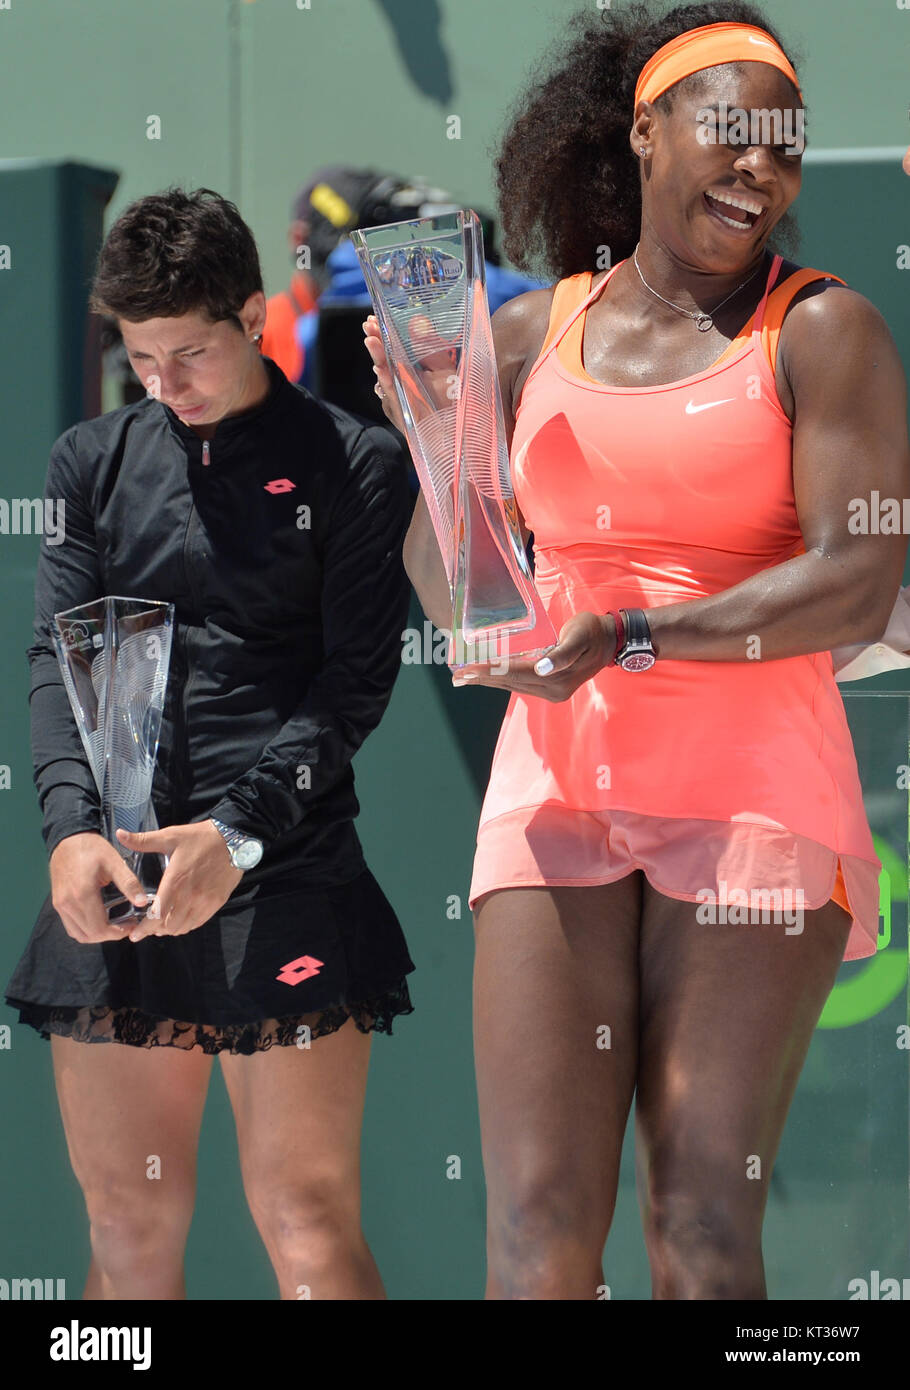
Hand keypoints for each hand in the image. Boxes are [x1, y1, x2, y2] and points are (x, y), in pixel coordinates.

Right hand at [49, 832, 150, 943]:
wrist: (68, 839)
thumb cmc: (92, 848)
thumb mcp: (114, 862)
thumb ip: (129, 883)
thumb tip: (143, 902)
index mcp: (83, 894)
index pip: (100, 929)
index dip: (118, 933)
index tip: (132, 925)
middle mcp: (68, 904)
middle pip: (90, 935)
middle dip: (111, 935)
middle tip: (127, 925)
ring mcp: (60, 905)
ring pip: (79, 934)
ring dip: (98, 935)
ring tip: (115, 925)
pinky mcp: (58, 903)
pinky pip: (71, 927)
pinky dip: (86, 930)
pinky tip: (100, 921)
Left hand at [115, 819, 243, 942]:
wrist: (233, 840)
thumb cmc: (200, 837)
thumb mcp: (170, 836)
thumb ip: (143, 840)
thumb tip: (119, 834)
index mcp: (176, 881)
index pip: (157, 915)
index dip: (144, 928)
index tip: (135, 935)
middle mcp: (190, 896)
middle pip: (168, 926)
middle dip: (154, 930)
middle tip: (145, 927)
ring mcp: (205, 901)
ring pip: (183, 927)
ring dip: (169, 929)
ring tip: (160, 926)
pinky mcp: (216, 903)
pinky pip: (198, 923)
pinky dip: (185, 926)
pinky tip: (179, 921)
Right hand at [362, 312, 459, 431]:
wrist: (461, 428)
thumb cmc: (452, 400)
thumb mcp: (441, 366)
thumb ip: (428, 345)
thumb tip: (415, 320)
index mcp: (407, 371)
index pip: (390, 349)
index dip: (382, 334)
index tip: (373, 319)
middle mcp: (399, 384)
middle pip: (384, 360)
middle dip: (375, 342)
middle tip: (368, 324)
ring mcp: (398, 399)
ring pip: (384, 376)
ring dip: (377, 357)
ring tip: (370, 340)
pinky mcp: (403, 413)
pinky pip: (392, 396)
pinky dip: (386, 381)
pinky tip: (380, 369)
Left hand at [451, 611, 615, 701]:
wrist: (609, 641)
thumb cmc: (592, 631)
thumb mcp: (579, 635)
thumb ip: (562, 652)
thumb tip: (543, 667)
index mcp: (557, 677)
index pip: (515, 673)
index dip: (489, 671)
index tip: (466, 669)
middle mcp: (552, 689)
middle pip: (509, 682)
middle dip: (481, 679)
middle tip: (455, 677)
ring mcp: (551, 691)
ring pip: (512, 685)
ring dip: (488, 681)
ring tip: (465, 678)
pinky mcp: (550, 688)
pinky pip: (519, 684)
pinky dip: (501, 679)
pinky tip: (488, 676)